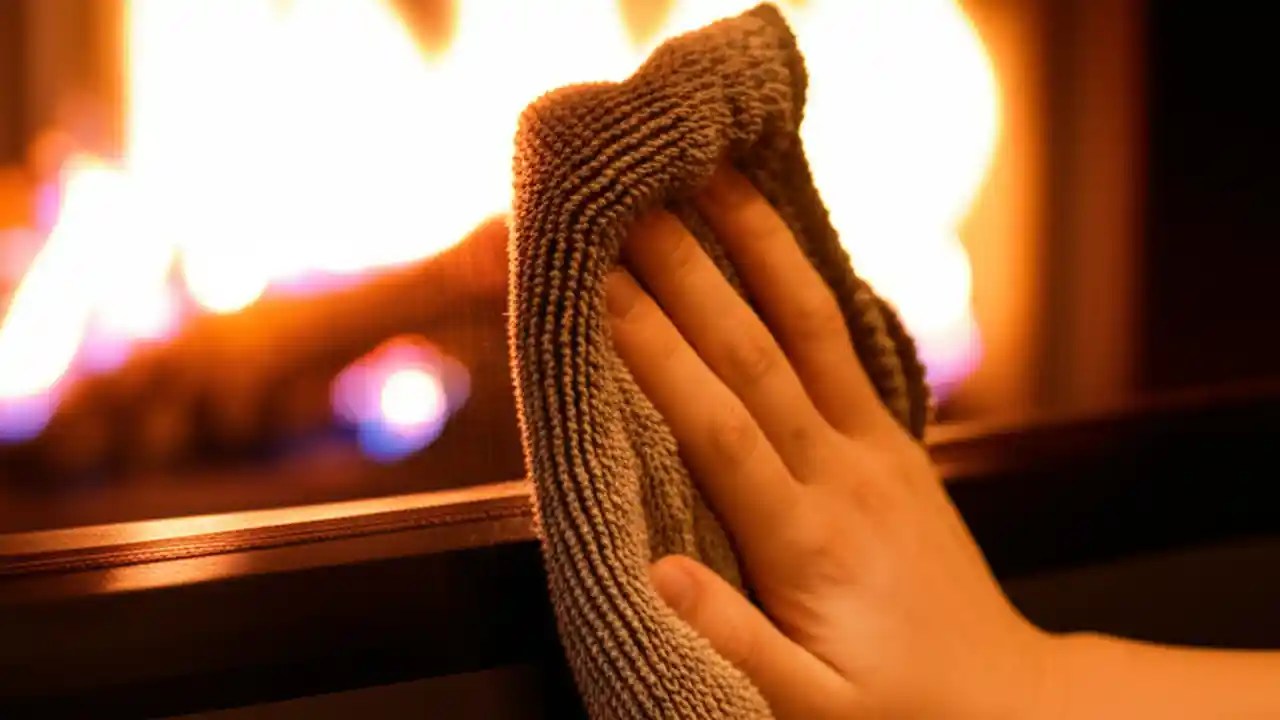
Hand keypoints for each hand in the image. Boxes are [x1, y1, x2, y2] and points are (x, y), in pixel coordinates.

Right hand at [605, 167, 1050, 718]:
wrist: (1009, 702)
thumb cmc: (898, 712)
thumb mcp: (812, 713)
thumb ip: (734, 644)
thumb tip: (654, 571)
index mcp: (809, 541)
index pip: (720, 426)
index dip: (657, 352)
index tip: (599, 287)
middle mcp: (845, 476)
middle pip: (757, 355)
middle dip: (689, 274)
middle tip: (630, 203)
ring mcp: (878, 451)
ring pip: (813, 329)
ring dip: (759, 248)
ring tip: (712, 175)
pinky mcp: (896, 444)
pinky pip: (848, 347)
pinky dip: (807, 284)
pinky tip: (774, 243)